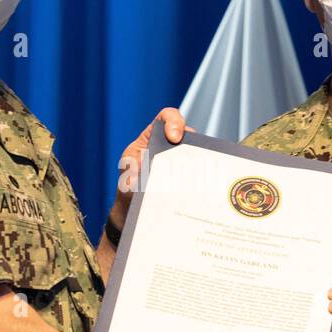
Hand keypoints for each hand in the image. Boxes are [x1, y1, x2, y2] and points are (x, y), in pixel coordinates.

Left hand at [109, 108, 191, 232]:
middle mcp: (167, 147)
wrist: (133, 213)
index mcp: (149, 139)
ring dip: (198, 163)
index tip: (175, 137)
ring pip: (196, 153)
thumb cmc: (128, 191)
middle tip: (191, 159)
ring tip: (196, 178)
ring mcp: (178, 161)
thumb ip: (139, 171)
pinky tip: (202, 188)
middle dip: (192, 144)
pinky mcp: (186, 176)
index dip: (174, 121)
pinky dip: (202, 177)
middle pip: (187, 134)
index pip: (165, 118)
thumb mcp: (130, 179)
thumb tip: (153, 170)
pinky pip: (199, 172)